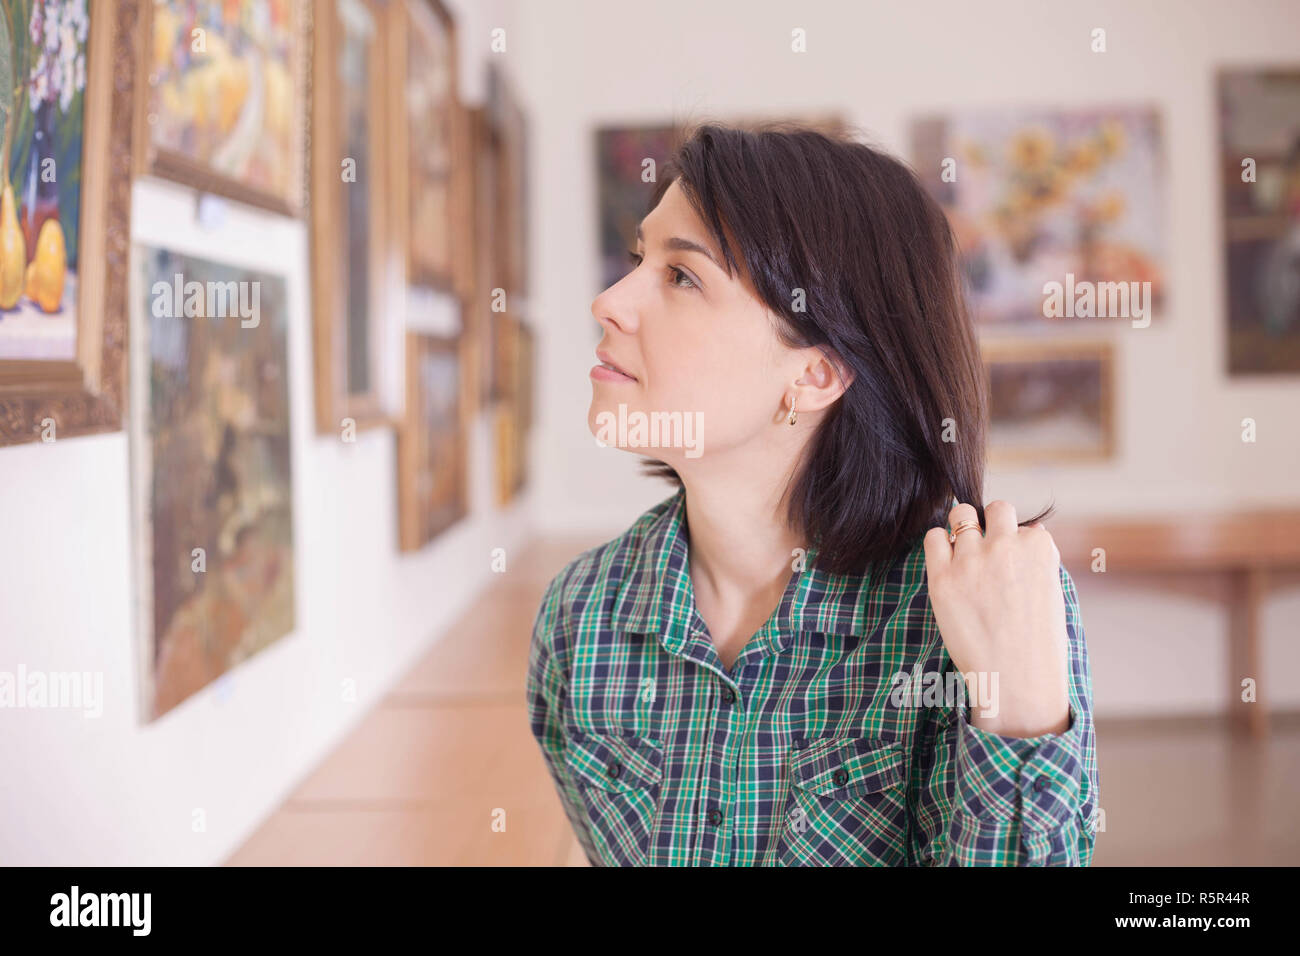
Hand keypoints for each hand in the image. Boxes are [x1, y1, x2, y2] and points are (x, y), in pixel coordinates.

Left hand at [922, 500, 1069, 738]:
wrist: (1016, 680)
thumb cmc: (1037, 642)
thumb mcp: (1052, 592)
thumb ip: (1039, 558)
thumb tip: (1031, 529)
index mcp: (1039, 547)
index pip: (1024, 526)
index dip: (1016, 546)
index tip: (1013, 569)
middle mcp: (1005, 546)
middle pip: (996, 509)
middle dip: (991, 524)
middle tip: (987, 552)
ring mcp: (972, 560)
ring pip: (960, 514)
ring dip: (963, 528)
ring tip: (965, 555)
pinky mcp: (942, 577)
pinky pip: (932, 538)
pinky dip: (938, 544)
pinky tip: (946, 565)